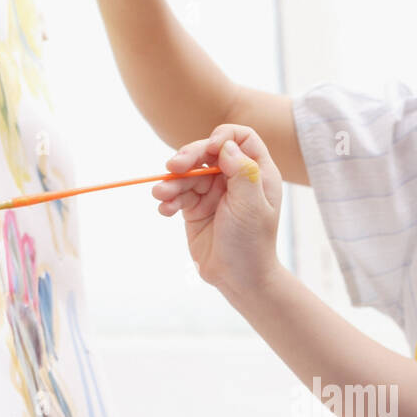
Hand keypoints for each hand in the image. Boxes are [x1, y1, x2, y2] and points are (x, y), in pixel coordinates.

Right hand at [152, 124, 283, 295]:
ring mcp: (213, 192)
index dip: (223, 137)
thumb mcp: (251, 206)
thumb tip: (225, 144)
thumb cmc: (251, 243)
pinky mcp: (195, 208)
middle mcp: (234, 178)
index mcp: (256, 172)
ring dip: (171, 182)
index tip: (210, 150)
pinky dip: (169, 199)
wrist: (238, 279)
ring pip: (188, 173)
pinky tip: (164, 209)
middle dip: (189, 156)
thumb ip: (242, 172)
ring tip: (160, 195)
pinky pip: (178, 194)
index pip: (241, 138)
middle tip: (172, 167)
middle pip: (208, 151)